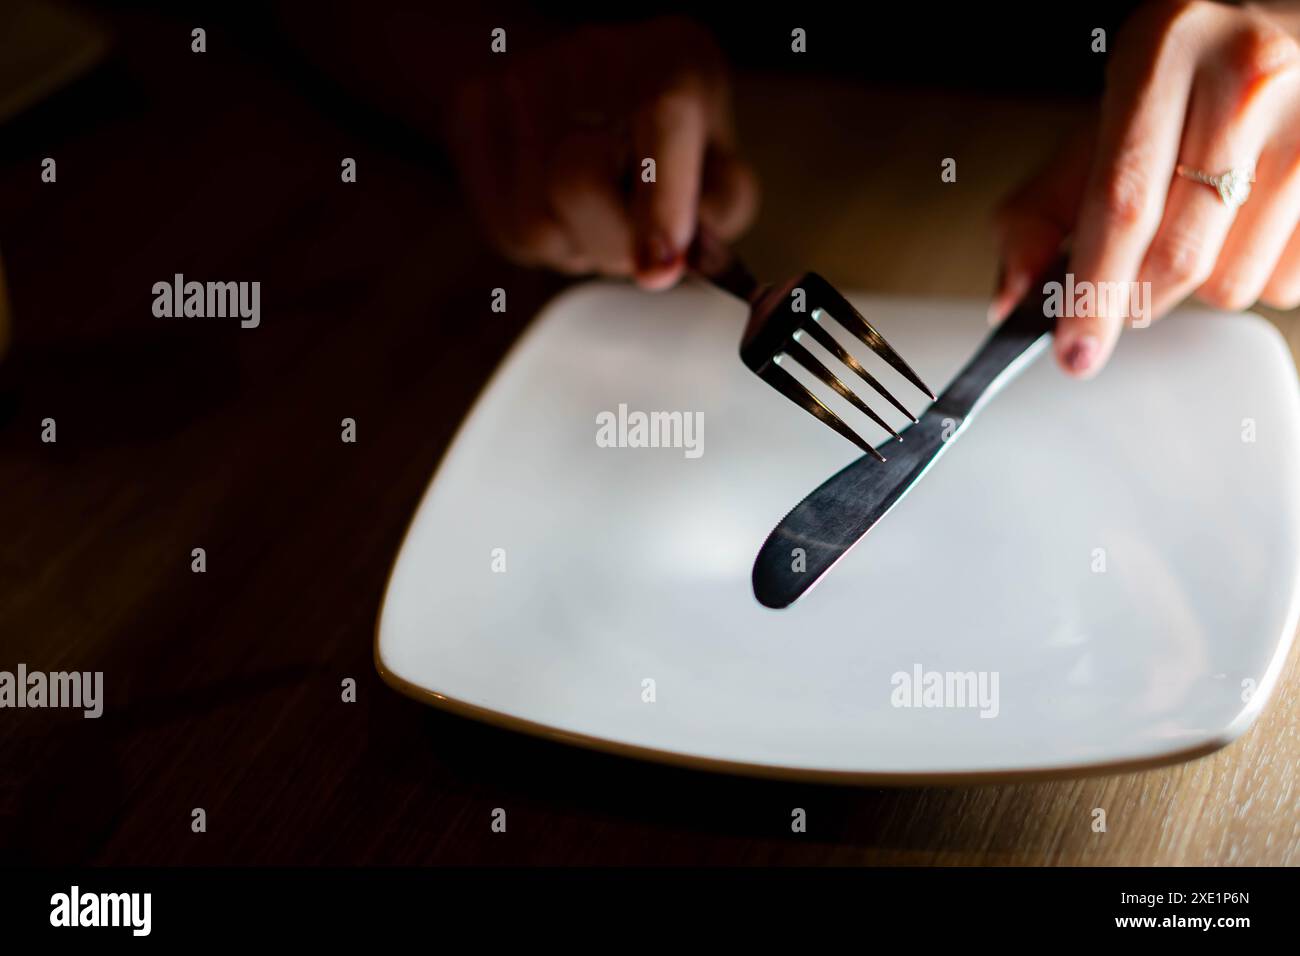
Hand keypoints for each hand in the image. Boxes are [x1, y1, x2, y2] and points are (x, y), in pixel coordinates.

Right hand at [442, 17, 758, 288]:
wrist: (577, 72)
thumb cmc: (663, 121)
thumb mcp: (718, 153)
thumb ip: (721, 205)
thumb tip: (685, 256)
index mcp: (667, 64)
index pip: (661, 124)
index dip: (659, 206)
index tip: (659, 267)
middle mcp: (585, 59)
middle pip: (577, 185)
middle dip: (612, 244)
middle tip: (637, 246)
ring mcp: (517, 83)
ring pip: (536, 223)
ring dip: (578, 246)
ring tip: (598, 211)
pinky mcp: (472, 117)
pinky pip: (506, 229)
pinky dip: (544, 239)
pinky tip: (560, 205)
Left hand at [992, 0, 1299, 377]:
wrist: (1278, 38)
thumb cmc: (1181, 88)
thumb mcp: (1098, 126)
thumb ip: (1039, 211)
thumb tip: (1014, 295)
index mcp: (1164, 57)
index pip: (1122, 203)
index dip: (1093, 291)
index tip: (1074, 351)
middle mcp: (1247, 79)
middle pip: (1177, 256)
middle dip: (1136, 297)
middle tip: (1124, 283)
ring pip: (1232, 281)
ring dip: (1198, 282)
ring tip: (1197, 222)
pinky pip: (1283, 284)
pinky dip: (1252, 274)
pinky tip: (1244, 222)